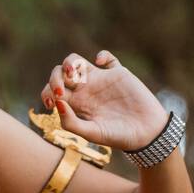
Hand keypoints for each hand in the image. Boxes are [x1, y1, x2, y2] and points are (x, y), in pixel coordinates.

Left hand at [40, 50, 169, 151]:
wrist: (146, 132)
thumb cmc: (118, 136)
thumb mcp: (91, 133)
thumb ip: (71, 122)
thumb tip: (57, 103)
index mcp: (76, 104)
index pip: (53, 90)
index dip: (47, 92)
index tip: (52, 101)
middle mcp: (85, 90)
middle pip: (60, 73)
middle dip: (55, 77)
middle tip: (61, 90)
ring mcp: (100, 80)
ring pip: (77, 61)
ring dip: (70, 63)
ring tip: (73, 74)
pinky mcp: (118, 73)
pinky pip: (107, 58)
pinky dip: (102, 55)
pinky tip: (100, 63)